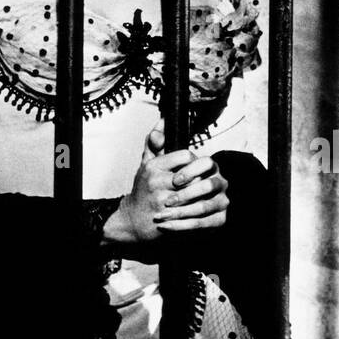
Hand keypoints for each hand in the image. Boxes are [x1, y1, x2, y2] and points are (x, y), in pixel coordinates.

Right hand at [106, 123, 228, 244]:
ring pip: (196, 192)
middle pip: (193, 174)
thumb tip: (164, 118)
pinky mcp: (169, 216)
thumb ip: (156, 141)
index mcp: (153, 166)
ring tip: (205, 192)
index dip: (195, 161)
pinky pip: (194, 208)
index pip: (186, 156)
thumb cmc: (144, 188)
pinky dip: (201, 206)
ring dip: (204, 192)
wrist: (133, 219)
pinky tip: (202, 204)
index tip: (196, 167)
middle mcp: (156, 181)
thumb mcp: (146, 163)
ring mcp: (163, 199)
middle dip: (202, 177)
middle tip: (205, 179)